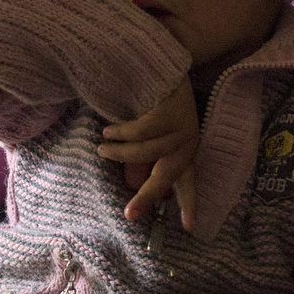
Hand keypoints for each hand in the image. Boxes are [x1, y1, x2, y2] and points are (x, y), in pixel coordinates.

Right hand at [98, 84, 197, 230]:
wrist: (158, 63)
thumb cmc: (151, 102)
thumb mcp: (152, 136)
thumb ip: (147, 158)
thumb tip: (135, 182)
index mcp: (185, 150)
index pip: (187, 183)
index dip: (189, 205)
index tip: (190, 229)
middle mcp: (187, 142)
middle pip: (165, 177)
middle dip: (145, 197)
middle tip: (129, 215)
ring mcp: (180, 127)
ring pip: (145, 153)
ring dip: (119, 153)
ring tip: (103, 149)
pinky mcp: (170, 113)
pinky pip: (138, 132)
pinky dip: (120, 133)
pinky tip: (108, 130)